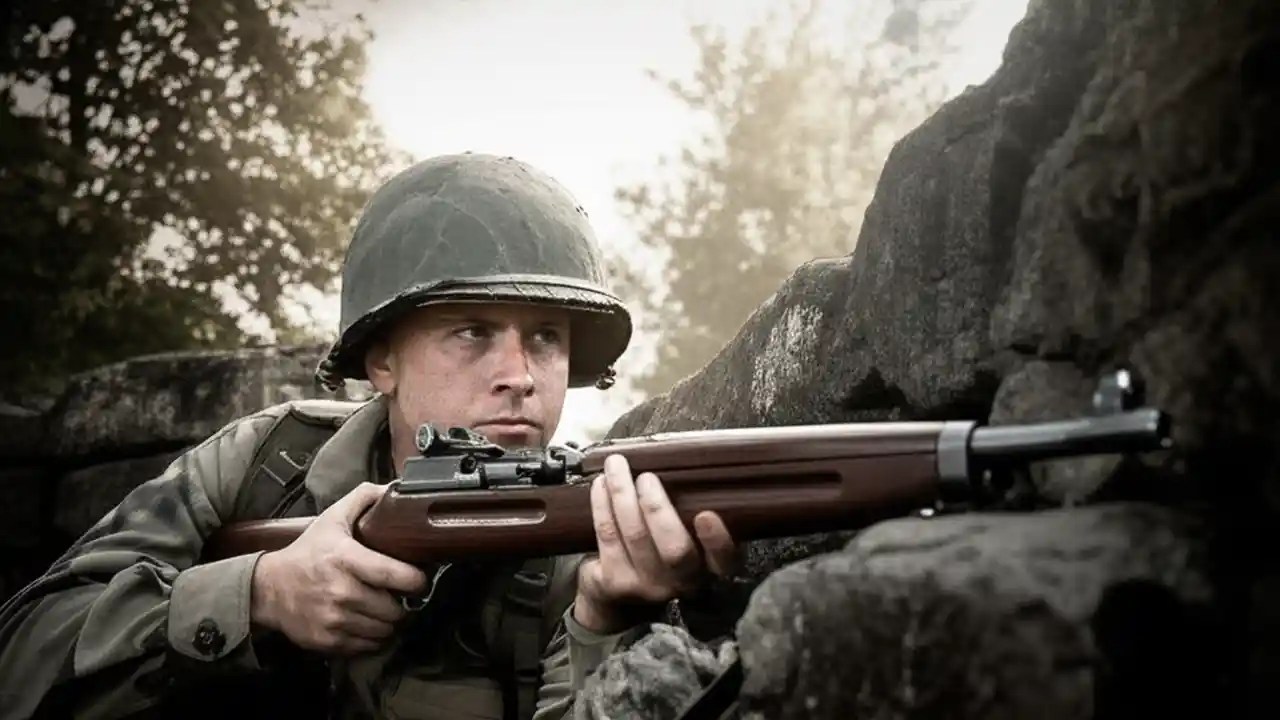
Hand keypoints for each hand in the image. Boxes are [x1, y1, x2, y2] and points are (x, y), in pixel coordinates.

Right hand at [250, 482, 427, 654]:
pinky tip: (370, 623)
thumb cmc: (308, 553)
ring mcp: (334, 619)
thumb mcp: (332, 519)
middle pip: (394, 609)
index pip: (394, 575)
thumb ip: (363, 498)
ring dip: (391, 622)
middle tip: (402, 597)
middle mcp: (341, 591)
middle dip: (404, 604)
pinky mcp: (328, 641)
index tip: (421, 579)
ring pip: (384, 631)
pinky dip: (374, 638)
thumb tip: (394, 488)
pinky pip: (368, 646)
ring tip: (388, 610)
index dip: (416, 580)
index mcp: (346, 559)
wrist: (269, 589)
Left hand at [574, 454, 737, 633]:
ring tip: (616, 466)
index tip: (706, 515)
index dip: (717, 540)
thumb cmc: (658, 550)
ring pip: (634, 534)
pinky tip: (601, 485)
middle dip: (656, 505)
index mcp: (708, 568)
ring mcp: (646, 586)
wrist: (620, 597)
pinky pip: (607, 535)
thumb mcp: (686, 537)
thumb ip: (691, 511)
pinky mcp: (614, 582)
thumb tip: (684, 463)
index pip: (724, 560)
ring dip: (622, 493)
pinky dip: (602, 503)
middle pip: (673, 547)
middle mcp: (681, 583)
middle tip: (646, 477)